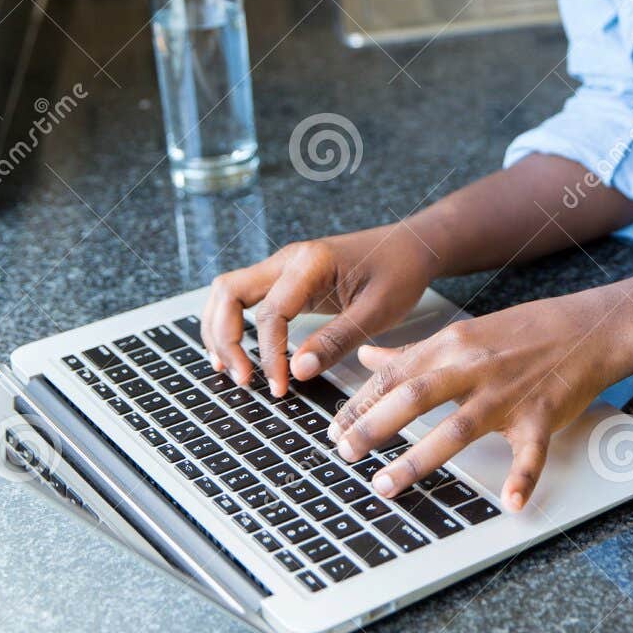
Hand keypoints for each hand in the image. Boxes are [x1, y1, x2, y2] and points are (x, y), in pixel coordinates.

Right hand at [200, 221, 437, 397]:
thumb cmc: (400, 271)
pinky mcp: (286, 280)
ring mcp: (283, 267)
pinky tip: (236, 353)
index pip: (272, 311)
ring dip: (221, 330)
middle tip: (243, 379)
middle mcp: (288, 259)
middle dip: (225, 338)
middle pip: (229, 292)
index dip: (270, 354)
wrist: (412, 246)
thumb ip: (337, 340)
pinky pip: (244, 298)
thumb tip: (298, 371)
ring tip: (232, 370)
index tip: (281, 386)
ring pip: (228, 292)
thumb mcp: (378, 311)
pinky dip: (231, 324)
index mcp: (311, 262)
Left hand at [325, 292, 632, 511]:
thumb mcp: (462, 334)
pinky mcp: (543, 413)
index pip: (395, 374)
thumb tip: (365, 356)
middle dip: (375, 425)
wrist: (587, 327)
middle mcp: (474, 366)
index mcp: (452, 345)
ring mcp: (509, 392)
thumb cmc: (522, 333)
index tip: (333, 429)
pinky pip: (532, 449)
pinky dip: (523, 476)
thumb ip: (413, 351)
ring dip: (420, 458)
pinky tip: (510, 502)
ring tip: (386, 486)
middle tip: (344, 454)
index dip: (360, 402)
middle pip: (416, 395)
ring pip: (459, 426)